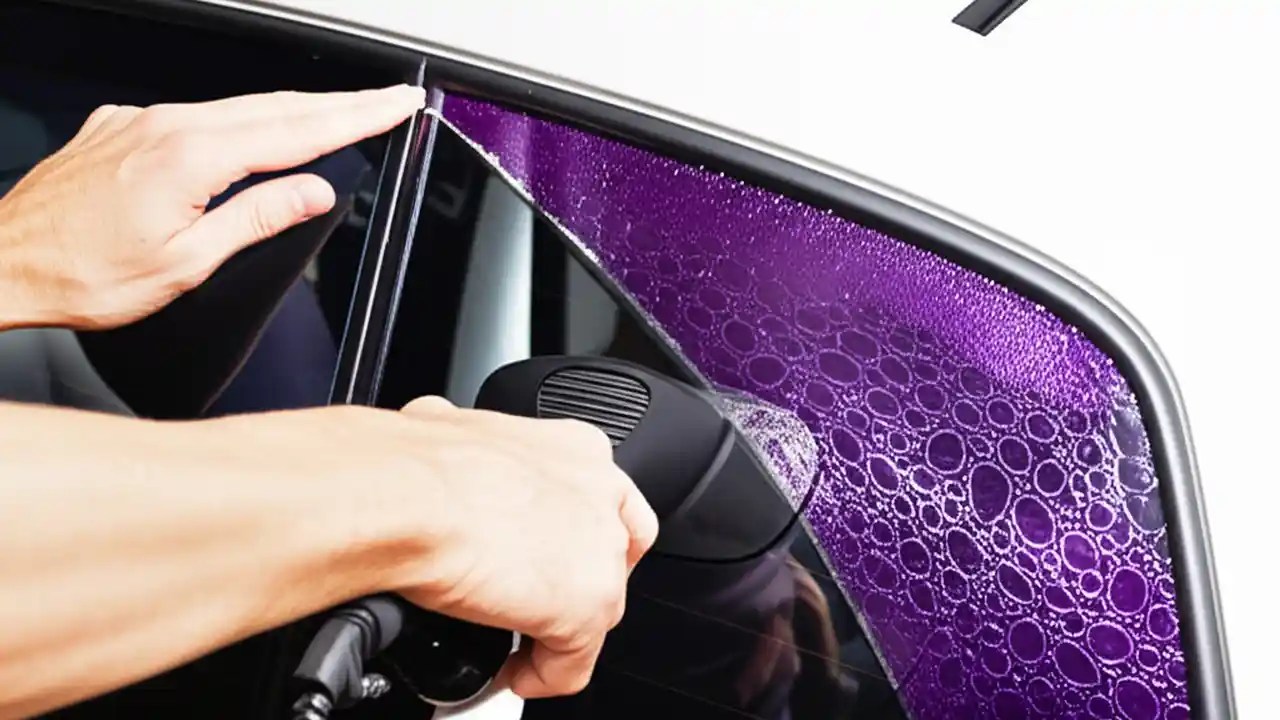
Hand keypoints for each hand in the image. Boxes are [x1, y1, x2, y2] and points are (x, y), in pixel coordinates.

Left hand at [0, 85, 423, 329]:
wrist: (3, 263)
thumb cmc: (82, 274)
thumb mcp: (187, 263)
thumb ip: (257, 219)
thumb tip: (313, 194)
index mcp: (191, 156)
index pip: (298, 131)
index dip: (357, 118)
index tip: (396, 106)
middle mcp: (166, 124)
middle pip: (275, 107)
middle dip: (339, 104)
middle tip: (387, 101)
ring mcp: (140, 121)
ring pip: (236, 107)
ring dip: (293, 110)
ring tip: (338, 114)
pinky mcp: (120, 128)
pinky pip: (195, 115)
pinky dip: (239, 120)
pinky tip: (252, 133)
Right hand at [365, 398, 659, 698]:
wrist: (406, 495)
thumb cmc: (413, 461)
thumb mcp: (447, 431)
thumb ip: (466, 451)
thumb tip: (433, 440)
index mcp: (574, 448)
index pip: (601, 497)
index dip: (572, 532)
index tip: (544, 550)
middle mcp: (600, 493)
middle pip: (610, 553)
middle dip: (574, 580)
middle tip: (531, 599)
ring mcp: (600, 551)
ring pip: (598, 609)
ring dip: (557, 631)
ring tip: (517, 643)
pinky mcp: (587, 607)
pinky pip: (574, 664)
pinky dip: (543, 677)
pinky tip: (511, 673)